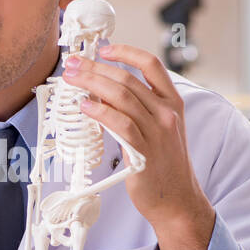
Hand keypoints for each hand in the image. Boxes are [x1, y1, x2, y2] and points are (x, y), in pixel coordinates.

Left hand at [61, 44, 213, 248]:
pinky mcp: (144, 152)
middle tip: (72, 64)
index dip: (127, 52)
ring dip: (91, 84)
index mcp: (173, 103)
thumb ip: (137, 110)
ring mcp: (157, 132)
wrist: (177, 201)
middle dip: (95, 68)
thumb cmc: (164, 166)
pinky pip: (120, 124)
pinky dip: (100, 112)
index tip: (104, 49)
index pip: (152, 66)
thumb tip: (102, 92)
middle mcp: (166, 114)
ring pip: (121, 97)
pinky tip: (84, 106)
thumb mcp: (158, 130)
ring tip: (71, 80)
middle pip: (127, 79)